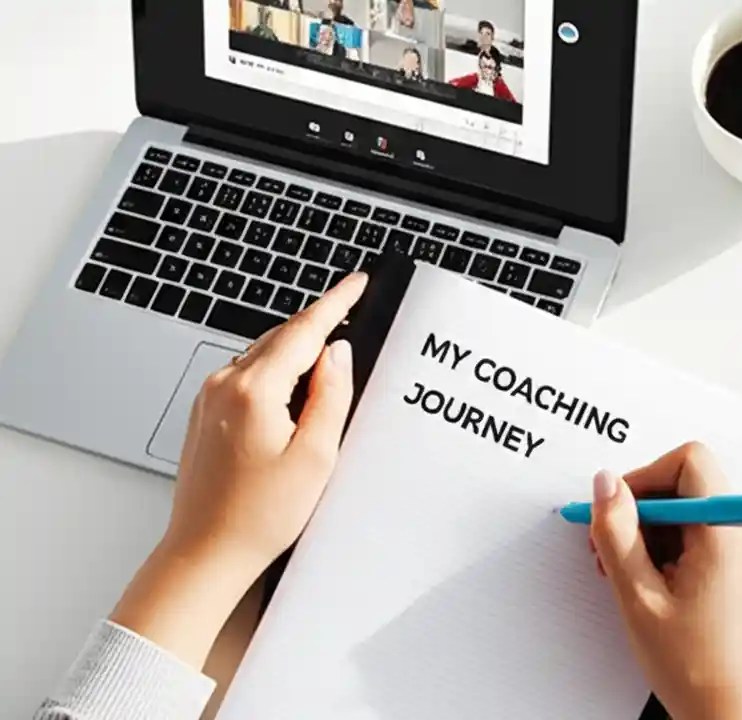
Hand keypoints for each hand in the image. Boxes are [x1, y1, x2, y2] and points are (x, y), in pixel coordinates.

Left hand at [111, 272, 366, 668]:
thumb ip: (331, 395)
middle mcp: (224, 384)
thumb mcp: (316, 456)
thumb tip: (338, 353)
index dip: (338, 302)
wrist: (206, 552)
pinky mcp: (204, 412)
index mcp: (254, 390)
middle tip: (353, 311)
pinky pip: (247, 374)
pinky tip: (295, 389)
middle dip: (319, 322)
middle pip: (282, 336)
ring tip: (330, 358)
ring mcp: (209, 397)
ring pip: (263, 353)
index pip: (305, 329)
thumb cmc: (259, 516)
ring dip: (297, 348)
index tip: (358, 283)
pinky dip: (276, 369)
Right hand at [590, 443, 741, 719]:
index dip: (645, 477)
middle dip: (642, 508)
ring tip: (627, 573)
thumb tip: (605, 486)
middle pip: (688, 483)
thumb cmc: (695, 667)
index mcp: (726, 531)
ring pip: (692, 509)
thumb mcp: (639, 597)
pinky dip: (672, 548)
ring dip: (652, 532)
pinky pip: (704, 533)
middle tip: (610, 545)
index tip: (617, 509)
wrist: (730, 710)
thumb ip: (617, 533)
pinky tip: (649, 582)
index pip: (689, 460)